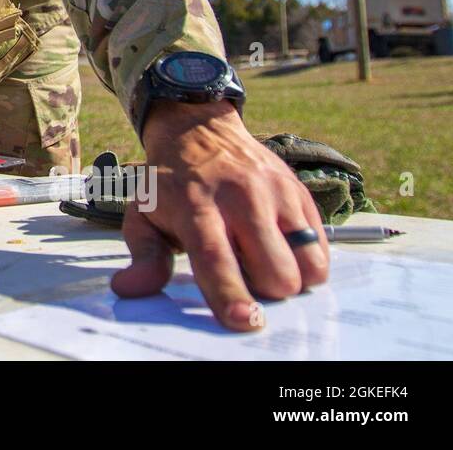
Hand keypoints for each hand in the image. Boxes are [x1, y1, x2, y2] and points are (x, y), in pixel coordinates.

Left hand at [111, 99, 328, 330]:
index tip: (242, 320)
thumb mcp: (143, 214)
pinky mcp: (300, 192)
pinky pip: (322, 247)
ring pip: (308, 263)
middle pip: (274, 271)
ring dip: (292, 280)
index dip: (230, 293)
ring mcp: (276, 193)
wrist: (198, 131)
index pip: (217, 257)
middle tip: (244, 275)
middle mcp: (241, 197)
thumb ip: (143, 256)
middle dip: (264, 292)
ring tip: (265, 264)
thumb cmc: (170, 183)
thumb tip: (130, 290)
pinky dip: (307, 262)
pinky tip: (281, 250)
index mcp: (196, 206)